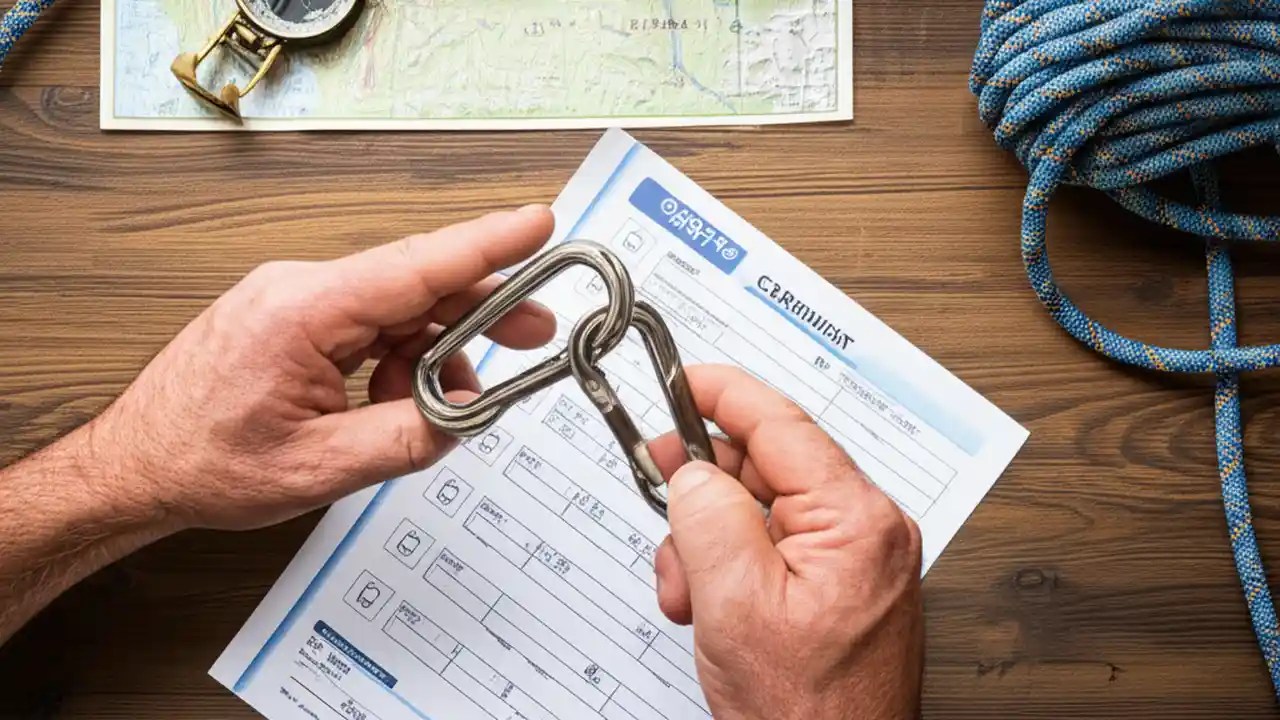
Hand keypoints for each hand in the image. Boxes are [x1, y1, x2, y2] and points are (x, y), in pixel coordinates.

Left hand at [88, 206, 556, 532]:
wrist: (136, 469)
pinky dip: (398, 362)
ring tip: (441, 406)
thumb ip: (405, 439)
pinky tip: (396, 402)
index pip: (414, 266)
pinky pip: (368, 327)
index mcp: (301, 312)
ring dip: (432, 354)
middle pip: (415, 284)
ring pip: (396, 310)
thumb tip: (464, 415)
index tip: (537, 224)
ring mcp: (294, 302)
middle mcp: (298, 290)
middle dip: (479, 310)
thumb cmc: (199, 462)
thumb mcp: (318, 467)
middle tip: (533, 332)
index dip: (486, 245)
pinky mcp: (294, 320)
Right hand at [648, 366, 923, 719]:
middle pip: (767, 467)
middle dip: (704, 491)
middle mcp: (868, 531)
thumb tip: (694, 470)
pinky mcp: (841, 585)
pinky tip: (710, 606)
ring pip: (761, 510)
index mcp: (857, 521)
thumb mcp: (735, 604)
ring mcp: (856, 560)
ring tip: (691, 592)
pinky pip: (774, 547)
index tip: (683, 379)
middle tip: (661, 492)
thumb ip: (708, 518)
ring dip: (709, 541)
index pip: (781, 424)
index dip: (723, 394)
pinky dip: (730, 567)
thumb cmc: (805, 713)